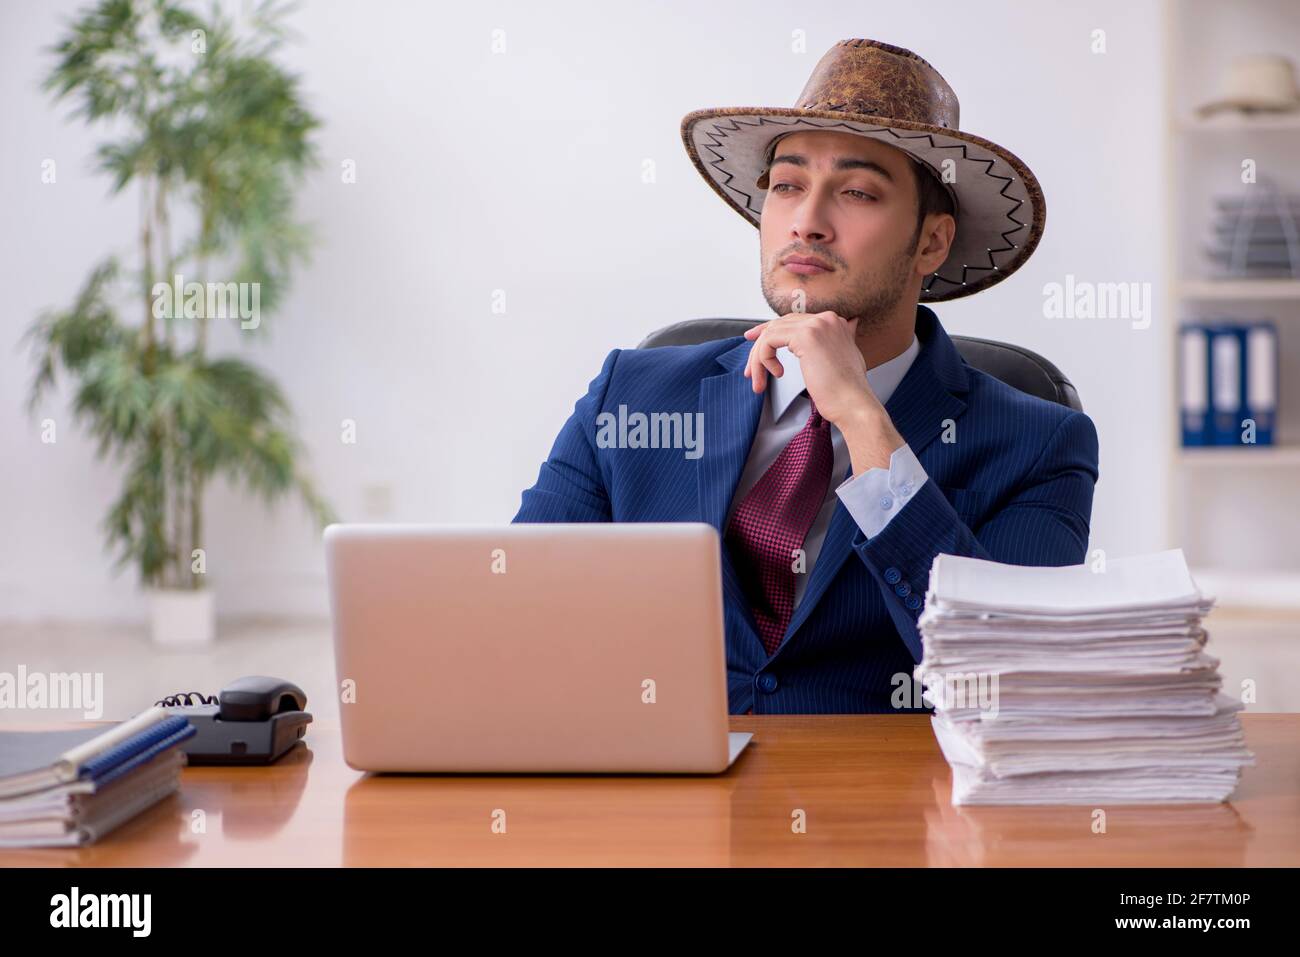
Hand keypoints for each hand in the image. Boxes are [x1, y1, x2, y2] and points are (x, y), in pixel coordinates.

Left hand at [743, 311, 904, 471]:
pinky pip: (769, 341)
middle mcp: (826, 319)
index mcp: (833, 323)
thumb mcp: (839, 361)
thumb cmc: (845, 392)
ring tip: (758, 381)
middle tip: (750, 369)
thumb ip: (831, 345)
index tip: (754, 342)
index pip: (792, 321)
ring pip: (771, 333)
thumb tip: (818, 342)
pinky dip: (763, 359)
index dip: (770, 332)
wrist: (854, 405)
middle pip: (779, 325)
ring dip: (758, 359)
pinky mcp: (805, 337)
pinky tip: (774, 375)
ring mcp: (816, 325)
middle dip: (759, 347)